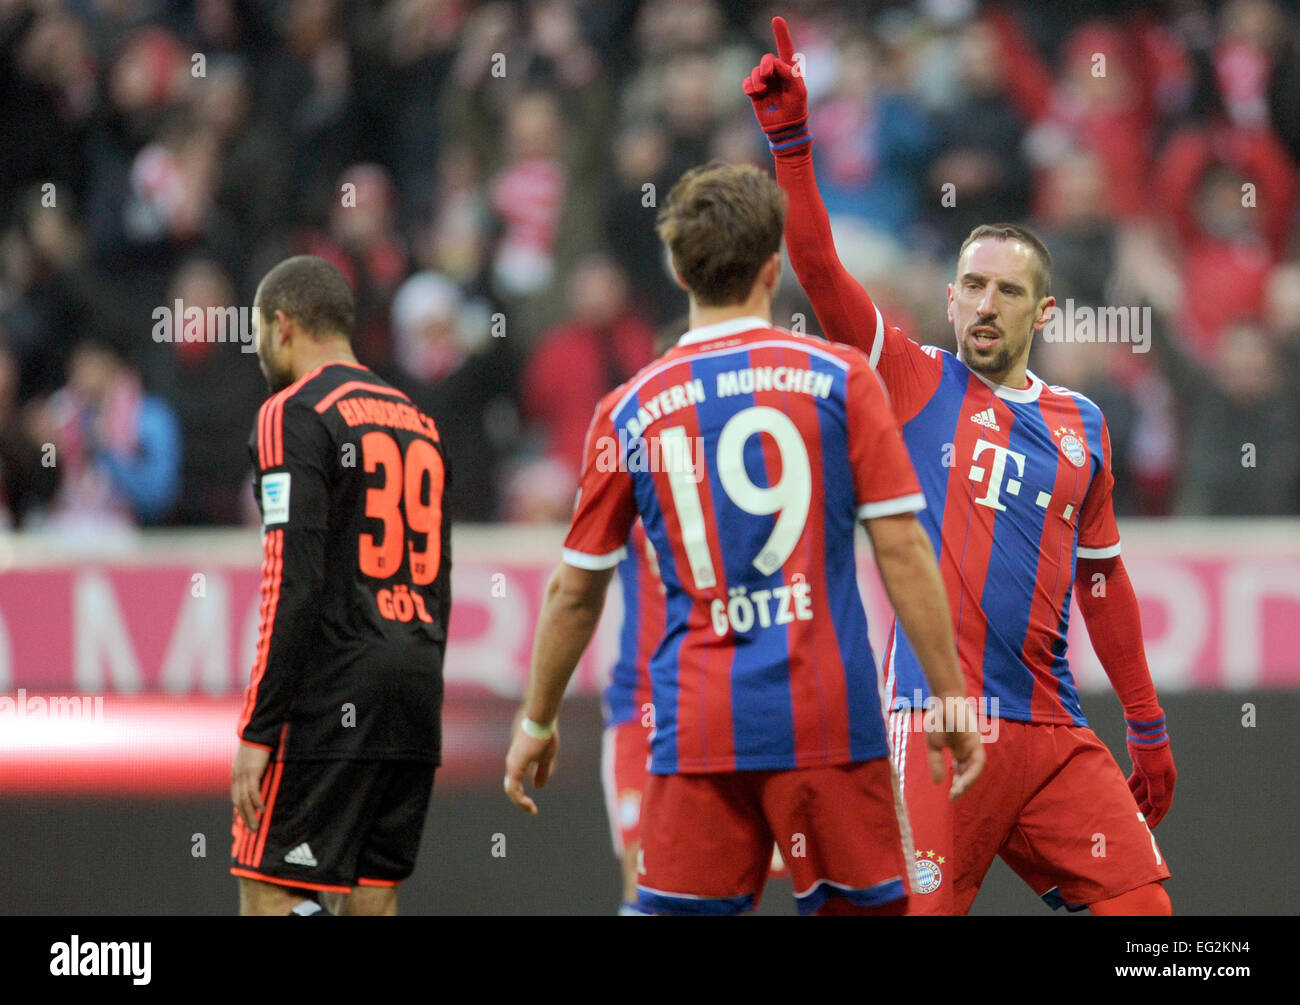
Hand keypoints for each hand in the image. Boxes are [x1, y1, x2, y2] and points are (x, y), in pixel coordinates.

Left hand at [231, 741, 271, 830]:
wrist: (258, 732)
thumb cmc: (258, 744)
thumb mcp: (253, 759)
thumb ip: (254, 769)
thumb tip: (261, 777)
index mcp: (236, 774)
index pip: (236, 796)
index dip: (241, 809)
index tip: (245, 820)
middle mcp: (237, 776)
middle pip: (238, 802)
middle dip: (244, 817)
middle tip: (251, 829)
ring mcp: (243, 775)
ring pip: (244, 800)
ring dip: (250, 814)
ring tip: (255, 826)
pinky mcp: (252, 772)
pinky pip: (253, 791)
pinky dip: (257, 801)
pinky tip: (262, 809)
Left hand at [504, 712, 558, 815]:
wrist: (542, 718)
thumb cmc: (545, 733)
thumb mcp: (547, 757)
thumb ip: (542, 772)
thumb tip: (538, 787)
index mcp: (518, 760)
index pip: (515, 783)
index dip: (522, 796)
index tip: (533, 806)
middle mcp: (512, 762)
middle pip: (512, 788)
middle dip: (520, 802)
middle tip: (532, 810)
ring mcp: (512, 763)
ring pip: (511, 789)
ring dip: (520, 802)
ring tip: (531, 810)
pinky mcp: (515, 764)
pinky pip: (513, 787)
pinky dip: (519, 798)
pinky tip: (527, 804)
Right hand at [742, 16, 808, 139]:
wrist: (785, 128)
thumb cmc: (796, 109)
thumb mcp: (798, 91)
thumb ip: (789, 74)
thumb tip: (775, 64)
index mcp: (789, 70)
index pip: (785, 48)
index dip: (781, 33)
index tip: (776, 19)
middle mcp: (776, 74)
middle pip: (766, 59)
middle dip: (765, 65)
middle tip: (766, 76)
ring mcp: (764, 83)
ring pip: (755, 72)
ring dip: (757, 79)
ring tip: (761, 90)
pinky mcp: (754, 93)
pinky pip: (747, 83)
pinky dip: (749, 86)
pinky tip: (754, 93)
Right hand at [925, 706, 985, 799]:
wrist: (943, 700)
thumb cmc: (938, 719)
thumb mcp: (933, 745)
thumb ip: (936, 762)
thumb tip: (938, 782)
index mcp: (959, 751)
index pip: (961, 772)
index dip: (957, 785)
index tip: (950, 797)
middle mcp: (968, 750)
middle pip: (969, 773)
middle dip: (963, 786)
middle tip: (954, 798)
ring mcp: (974, 745)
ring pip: (976, 769)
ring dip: (968, 782)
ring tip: (958, 791)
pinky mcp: (977, 741)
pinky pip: (978, 761)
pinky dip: (972, 772)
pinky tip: (963, 780)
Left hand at [1128, 738, 1175, 826]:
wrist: (1144, 733)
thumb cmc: (1152, 753)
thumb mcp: (1154, 773)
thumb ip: (1156, 790)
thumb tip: (1158, 806)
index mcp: (1168, 781)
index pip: (1164, 803)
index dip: (1157, 816)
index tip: (1149, 826)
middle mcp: (1161, 779)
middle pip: (1153, 799)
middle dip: (1146, 811)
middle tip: (1136, 821)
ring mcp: (1150, 773)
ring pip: (1143, 791)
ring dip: (1137, 800)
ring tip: (1128, 810)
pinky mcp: (1140, 767)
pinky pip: (1135, 782)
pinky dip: (1130, 788)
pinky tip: (1122, 794)